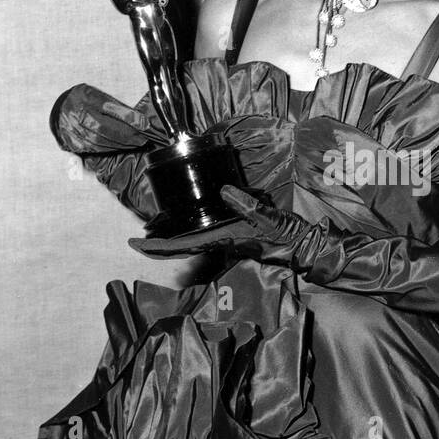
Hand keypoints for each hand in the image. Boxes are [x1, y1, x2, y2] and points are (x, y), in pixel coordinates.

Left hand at [127, 184, 319, 263]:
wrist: (304, 247)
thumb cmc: (287, 235)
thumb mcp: (270, 218)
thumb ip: (248, 205)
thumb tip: (225, 190)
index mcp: (222, 240)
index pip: (182, 246)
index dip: (156, 246)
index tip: (134, 244)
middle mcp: (220, 243)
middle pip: (180, 249)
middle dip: (157, 246)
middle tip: (136, 240)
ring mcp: (225, 242)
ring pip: (189, 244)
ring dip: (170, 242)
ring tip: (153, 233)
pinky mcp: (233, 237)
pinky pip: (202, 237)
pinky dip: (187, 234)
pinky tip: (184, 227)